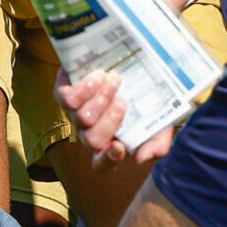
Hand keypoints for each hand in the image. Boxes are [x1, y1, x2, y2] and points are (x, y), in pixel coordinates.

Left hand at [54, 69, 173, 167]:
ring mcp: (76, 113)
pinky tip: (99, 75)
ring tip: (116, 79)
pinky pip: (65, 98)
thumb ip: (158, 144)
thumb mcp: (162, 121)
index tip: (120, 147)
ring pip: (79, 117)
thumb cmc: (149, 96)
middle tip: (123, 101)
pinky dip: (83, 88)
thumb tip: (140, 157)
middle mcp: (91, 131)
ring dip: (99, 99)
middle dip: (109, 121)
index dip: (108, 159)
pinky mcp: (65, 92)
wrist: (135, 62)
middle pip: (92, 139)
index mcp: (112, 142)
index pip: (102, 164)